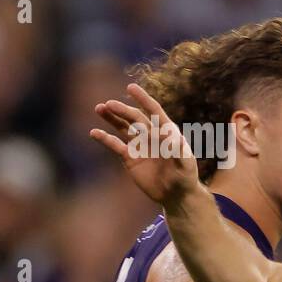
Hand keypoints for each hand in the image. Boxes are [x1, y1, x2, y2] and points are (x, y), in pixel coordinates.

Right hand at [89, 82, 201, 205]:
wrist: (177, 195)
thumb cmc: (186, 177)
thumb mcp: (185, 164)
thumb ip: (178, 149)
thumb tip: (169, 134)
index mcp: (167, 132)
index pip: (154, 111)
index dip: (143, 99)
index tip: (130, 87)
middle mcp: (151, 135)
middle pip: (135, 118)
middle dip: (123, 110)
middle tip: (109, 104)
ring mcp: (139, 146)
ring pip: (123, 128)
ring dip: (112, 118)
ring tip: (99, 108)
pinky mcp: (130, 158)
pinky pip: (115, 146)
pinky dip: (105, 139)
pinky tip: (94, 133)